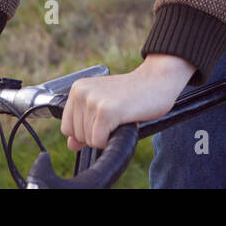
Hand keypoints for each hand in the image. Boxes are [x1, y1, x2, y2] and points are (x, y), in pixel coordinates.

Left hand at [60, 58, 193, 150]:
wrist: (158, 80)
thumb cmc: (133, 93)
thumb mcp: (104, 104)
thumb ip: (85, 123)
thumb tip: (71, 145)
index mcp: (78, 88)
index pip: (67, 128)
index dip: (86, 131)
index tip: (105, 120)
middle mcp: (81, 92)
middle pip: (77, 136)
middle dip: (97, 133)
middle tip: (117, 116)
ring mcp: (93, 101)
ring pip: (88, 140)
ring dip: (107, 136)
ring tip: (121, 116)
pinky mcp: (106, 111)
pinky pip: (99, 141)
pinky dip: (111, 140)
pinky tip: (123, 122)